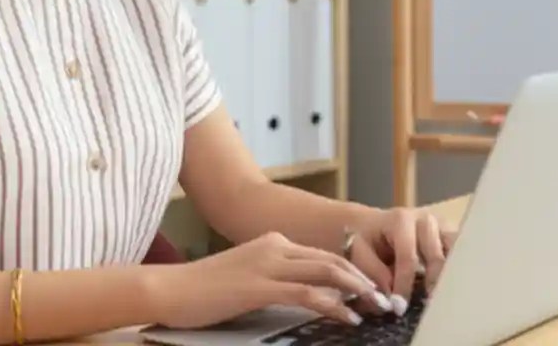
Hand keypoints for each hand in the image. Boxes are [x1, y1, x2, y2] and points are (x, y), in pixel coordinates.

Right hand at [149, 231, 388, 329]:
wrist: (170, 289)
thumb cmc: (205, 290)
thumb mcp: (248, 278)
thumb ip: (277, 280)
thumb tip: (309, 295)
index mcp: (273, 242)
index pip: (324, 254)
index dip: (354, 271)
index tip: (374, 289)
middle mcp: (275, 246)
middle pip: (333, 259)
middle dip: (365, 279)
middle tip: (387, 298)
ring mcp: (267, 264)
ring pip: (327, 271)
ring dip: (358, 290)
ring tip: (377, 307)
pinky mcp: (260, 285)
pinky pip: (307, 292)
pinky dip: (333, 304)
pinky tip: (348, 316)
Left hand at [344, 208, 456, 313]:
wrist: (377, 224)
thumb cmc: (369, 239)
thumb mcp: (361, 252)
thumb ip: (374, 272)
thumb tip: (391, 296)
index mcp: (401, 219)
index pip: (408, 257)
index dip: (404, 284)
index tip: (400, 308)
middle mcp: (426, 219)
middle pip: (437, 256)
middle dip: (432, 284)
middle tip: (428, 308)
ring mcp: (443, 225)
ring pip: (455, 254)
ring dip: (450, 278)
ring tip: (444, 300)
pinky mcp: (452, 235)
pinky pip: (462, 255)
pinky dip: (458, 272)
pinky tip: (454, 290)